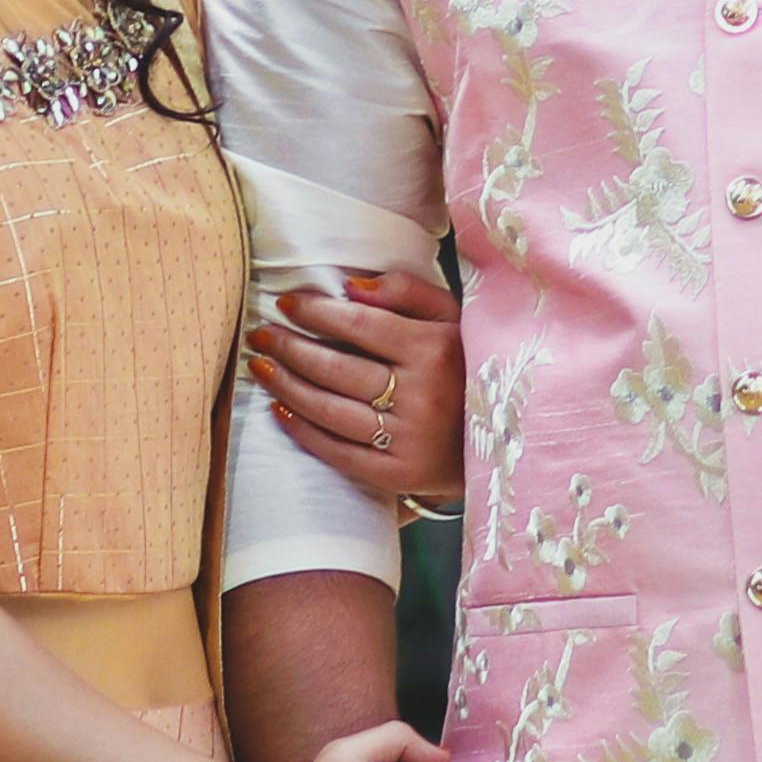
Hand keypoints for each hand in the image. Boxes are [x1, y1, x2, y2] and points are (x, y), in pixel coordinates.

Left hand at [245, 268, 464, 509]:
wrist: (501, 439)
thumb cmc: (466, 367)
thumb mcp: (453, 319)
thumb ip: (408, 292)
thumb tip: (351, 287)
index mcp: (436, 349)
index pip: (361, 326)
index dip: (317, 313)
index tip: (287, 304)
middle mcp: (422, 395)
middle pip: (337, 369)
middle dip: (290, 348)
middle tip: (260, 334)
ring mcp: (409, 438)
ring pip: (330, 410)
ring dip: (287, 386)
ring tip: (261, 367)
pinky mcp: (397, 473)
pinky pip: (338, 451)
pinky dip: (303, 430)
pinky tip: (280, 411)